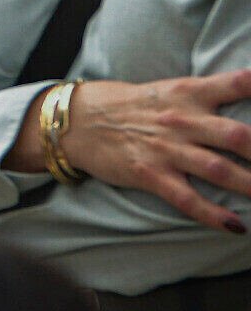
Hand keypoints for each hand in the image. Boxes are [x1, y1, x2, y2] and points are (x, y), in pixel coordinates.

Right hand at [56, 72, 250, 232]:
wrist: (77, 120)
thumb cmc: (129, 105)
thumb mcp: (170, 91)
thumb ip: (209, 97)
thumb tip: (249, 97)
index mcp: (189, 93)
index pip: (238, 83)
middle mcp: (183, 120)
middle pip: (238, 135)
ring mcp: (167, 149)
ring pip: (221, 170)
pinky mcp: (150, 174)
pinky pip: (188, 198)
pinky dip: (213, 214)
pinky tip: (235, 226)